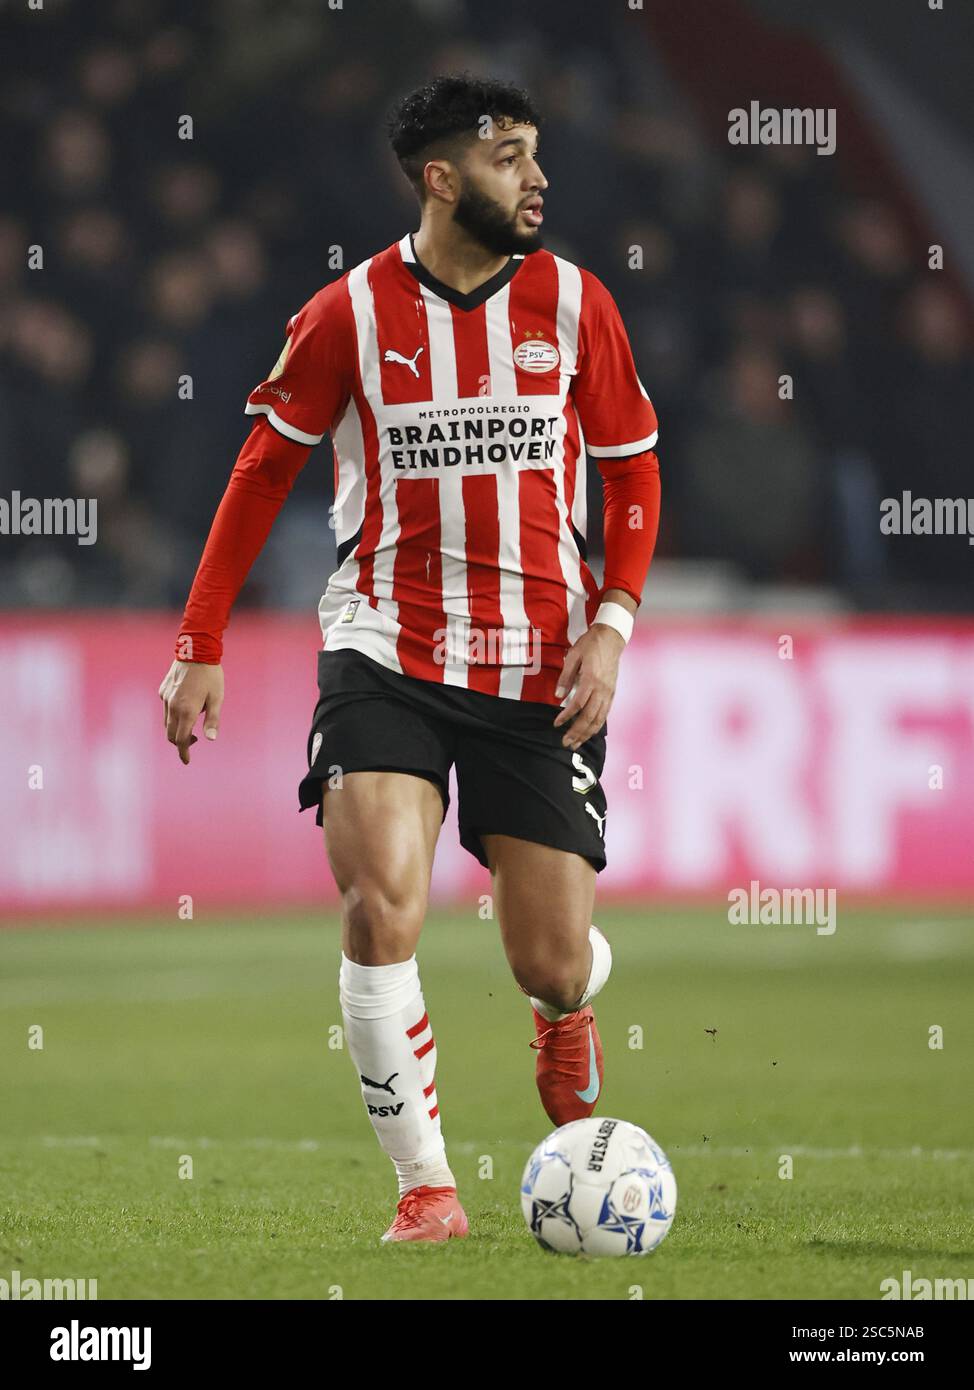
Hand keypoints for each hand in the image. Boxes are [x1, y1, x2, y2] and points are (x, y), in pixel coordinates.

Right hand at [158, 660, 223, 764]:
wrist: (196, 651)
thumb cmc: (211, 676)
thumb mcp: (217, 698)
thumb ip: (212, 720)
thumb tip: (210, 739)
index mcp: (187, 711)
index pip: (181, 740)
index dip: (184, 752)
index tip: (187, 761)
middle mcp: (172, 706)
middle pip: (171, 734)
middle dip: (180, 743)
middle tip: (194, 741)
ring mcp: (166, 698)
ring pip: (167, 722)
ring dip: (177, 728)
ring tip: (191, 723)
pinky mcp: (163, 690)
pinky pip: (166, 708)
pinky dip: (173, 714)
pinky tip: (185, 706)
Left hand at [552, 623, 624, 749]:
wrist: (612, 637)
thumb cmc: (591, 644)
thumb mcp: (573, 655)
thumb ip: (565, 676)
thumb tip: (558, 695)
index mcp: (591, 678)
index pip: (578, 703)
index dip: (566, 716)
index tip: (556, 724)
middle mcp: (602, 688)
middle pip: (590, 716)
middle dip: (577, 732)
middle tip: (566, 743)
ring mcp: (609, 692)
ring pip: (599, 718)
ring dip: (587, 733)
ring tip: (576, 743)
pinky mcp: (612, 693)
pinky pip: (605, 714)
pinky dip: (597, 725)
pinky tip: (589, 732)